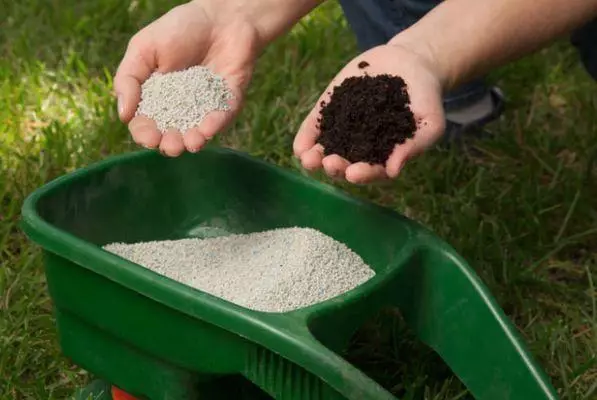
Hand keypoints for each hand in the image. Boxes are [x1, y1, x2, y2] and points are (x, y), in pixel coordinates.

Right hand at [114, 1, 260, 155]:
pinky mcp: (229, 102)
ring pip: (198, 134)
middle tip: (170, 144)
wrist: (220, 15)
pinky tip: (208, 128)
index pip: (146, 125)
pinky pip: (223, 118)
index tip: (148, 136)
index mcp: (156, 99)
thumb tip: (123, 115)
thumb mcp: (144, 48)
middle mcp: (180, 109)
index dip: (145, 134)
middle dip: (169, 144)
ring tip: (190, 142)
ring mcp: (206, 108)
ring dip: (192, 142)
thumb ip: (129, 79)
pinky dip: (216, 125)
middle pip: (171, 136)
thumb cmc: (179, 29)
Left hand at [293, 42, 445, 183]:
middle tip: (330, 163)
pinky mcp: (330, 110)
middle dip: (336, 166)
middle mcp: (361, 148)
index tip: (354, 174)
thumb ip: (414, 146)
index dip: (363, 174)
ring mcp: (343, 130)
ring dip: (315, 158)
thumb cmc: (425, 98)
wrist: (411, 62)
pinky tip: (300, 147)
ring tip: (308, 159)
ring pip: (326, 150)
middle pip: (345, 164)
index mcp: (385, 156)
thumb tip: (393, 172)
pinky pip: (315, 128)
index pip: (373, 171)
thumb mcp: (430, 122)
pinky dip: (306, 138)